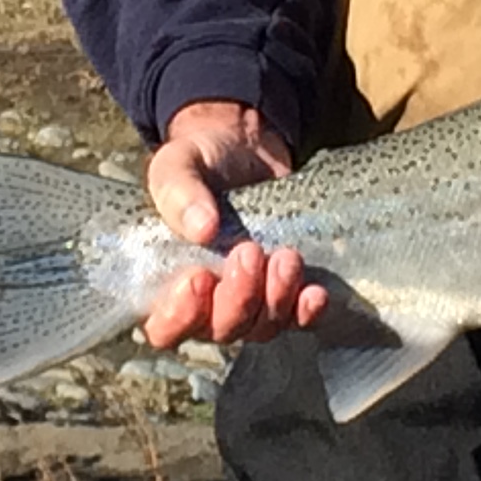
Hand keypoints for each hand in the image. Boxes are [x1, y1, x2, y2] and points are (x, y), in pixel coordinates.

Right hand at [139, 100, 325, 349]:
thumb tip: (202, 228)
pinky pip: (297, 319)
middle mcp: (206, 302)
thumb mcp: (177, 166)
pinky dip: (306, 311)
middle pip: (221, 330)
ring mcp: (248, 301)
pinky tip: (315, 292)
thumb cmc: (200, 163)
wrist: (244, 150)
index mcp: (166, 281)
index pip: (165, 328)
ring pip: (261, 327)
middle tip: (248, 251)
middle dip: (238, 299)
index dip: (179, 317)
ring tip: (286, 257)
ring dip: (275, 299)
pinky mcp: (283, 293)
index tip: (197, 278)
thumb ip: (178, 193)